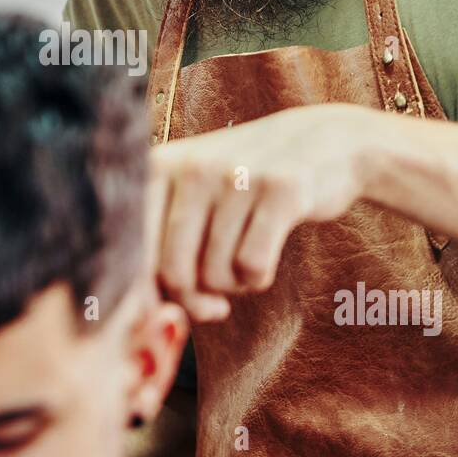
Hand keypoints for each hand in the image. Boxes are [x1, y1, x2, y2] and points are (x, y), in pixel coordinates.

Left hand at [149, 103, 372, 320]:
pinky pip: (253, 265)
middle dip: (193, 302)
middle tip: (213, 305)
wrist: (326, 140)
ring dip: (231, 287)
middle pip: (173, 272)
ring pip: (216, 274)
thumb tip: (143, 316)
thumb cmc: (245, 187)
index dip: (146, 296)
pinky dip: (257, 278)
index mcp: (159, 166)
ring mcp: (236, 175)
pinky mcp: (281, 189)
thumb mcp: (193, 198)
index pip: (131, 251)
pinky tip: (263, 262)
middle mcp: (192, 167)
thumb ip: (159, 246)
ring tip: (242, 264)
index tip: (167, 311)